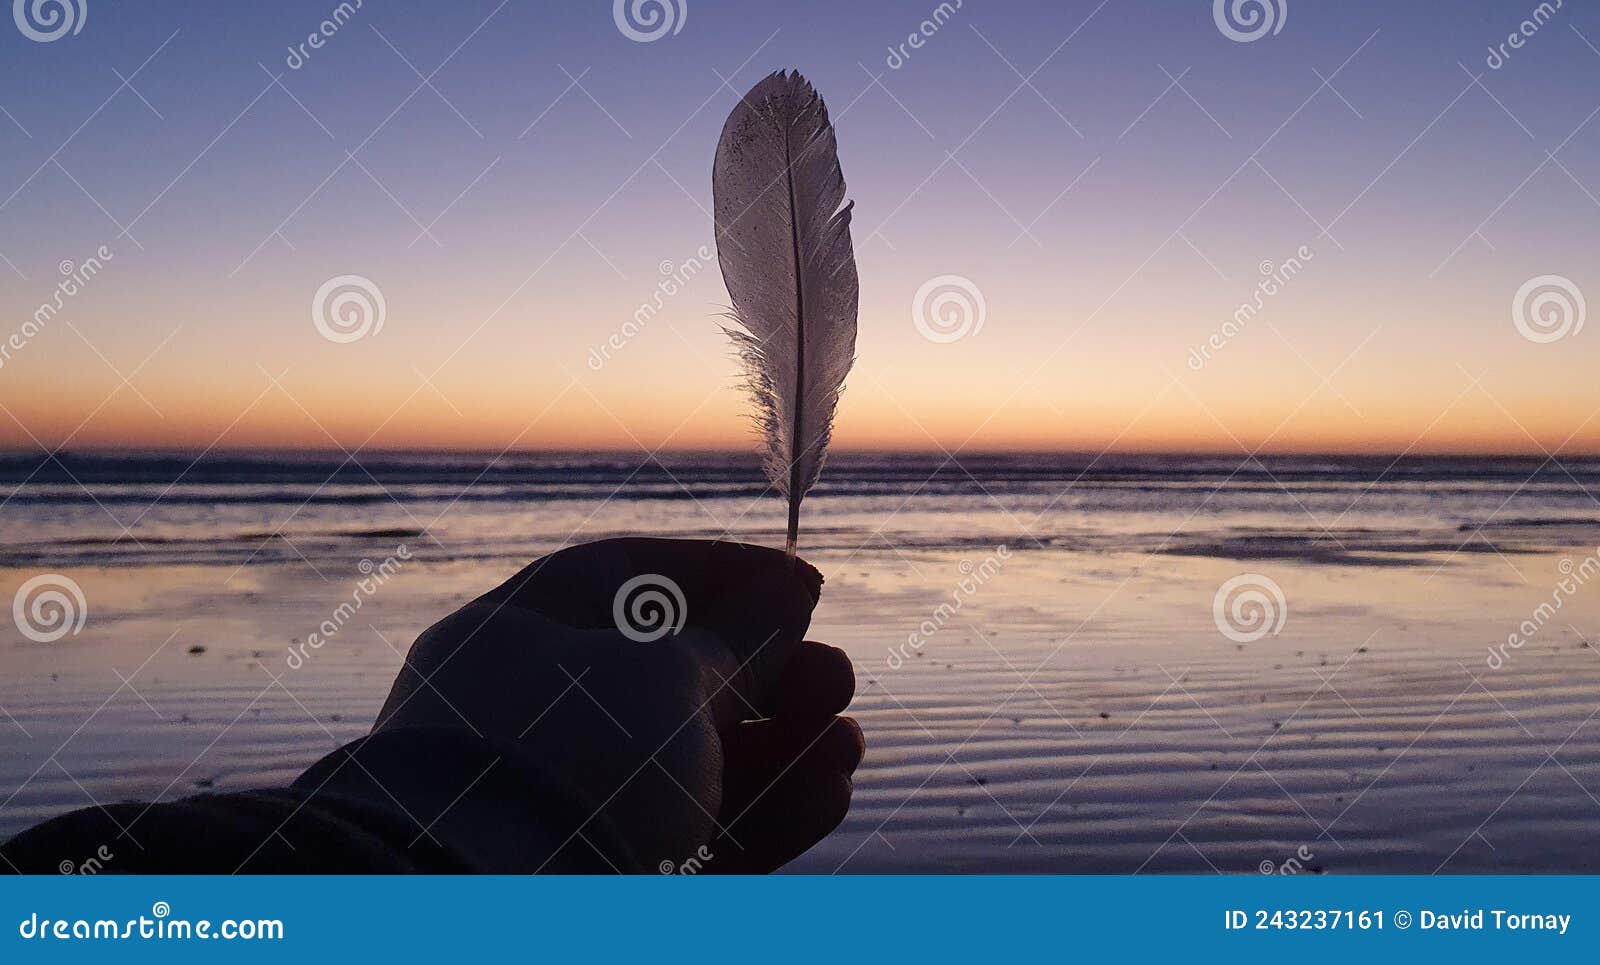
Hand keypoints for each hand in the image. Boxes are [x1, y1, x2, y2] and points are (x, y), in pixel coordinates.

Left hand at [374, 538, 862, 872]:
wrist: (507, 917)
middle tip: (836, 675)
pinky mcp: (610, 877)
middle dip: (768, 675)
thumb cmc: (578, 759)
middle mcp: (537, 720)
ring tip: (847, 740)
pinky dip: (768, 810)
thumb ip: (741, 634)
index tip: (804, 585)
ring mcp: (572, 804)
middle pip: (673, 679)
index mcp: (515, 641)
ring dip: (781, 746)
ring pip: (695, 763)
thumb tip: (788, 593)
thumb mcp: (667, 673)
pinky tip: (831, 785)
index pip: (625, 578)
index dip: (722, 575)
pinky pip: (699, 834)